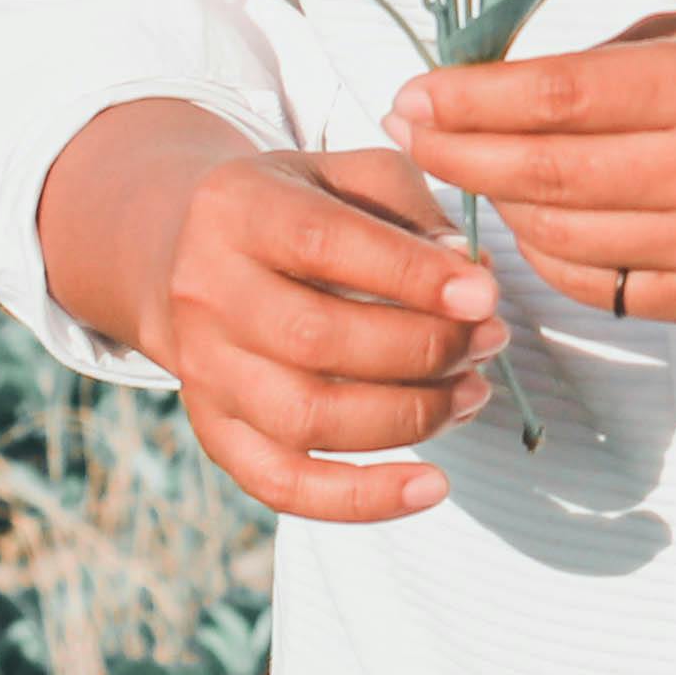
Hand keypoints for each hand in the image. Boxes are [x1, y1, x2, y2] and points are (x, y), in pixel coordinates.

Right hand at [37, 100, 502, 524]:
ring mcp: (203, 369)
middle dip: (422, 349)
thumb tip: (471, 280)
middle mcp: (207, 293)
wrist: (186, 251)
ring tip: (471, 394)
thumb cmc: (297, 208)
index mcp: (239, 209)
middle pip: (316, 340)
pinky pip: (281, 484)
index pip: (324, 244)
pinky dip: (360, 499)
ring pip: (304, 417)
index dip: (411, 275)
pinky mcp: (214, 430)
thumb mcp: (348, 175)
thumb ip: (413, 211)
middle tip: (489, 341)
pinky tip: (429, 488)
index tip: (484, 297)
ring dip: (407, 417)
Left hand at [392, 8, 675, 325]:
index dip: (469, 101)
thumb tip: (489, 91)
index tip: (413, 94)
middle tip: (412, 131)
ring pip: (563, 239)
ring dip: (502, 205)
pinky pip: (604, 287)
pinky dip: (554, 256)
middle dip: (458, 152)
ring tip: (477, 172)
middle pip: (546, 174)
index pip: (557, 99)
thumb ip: (605, 65)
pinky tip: (539, 220)